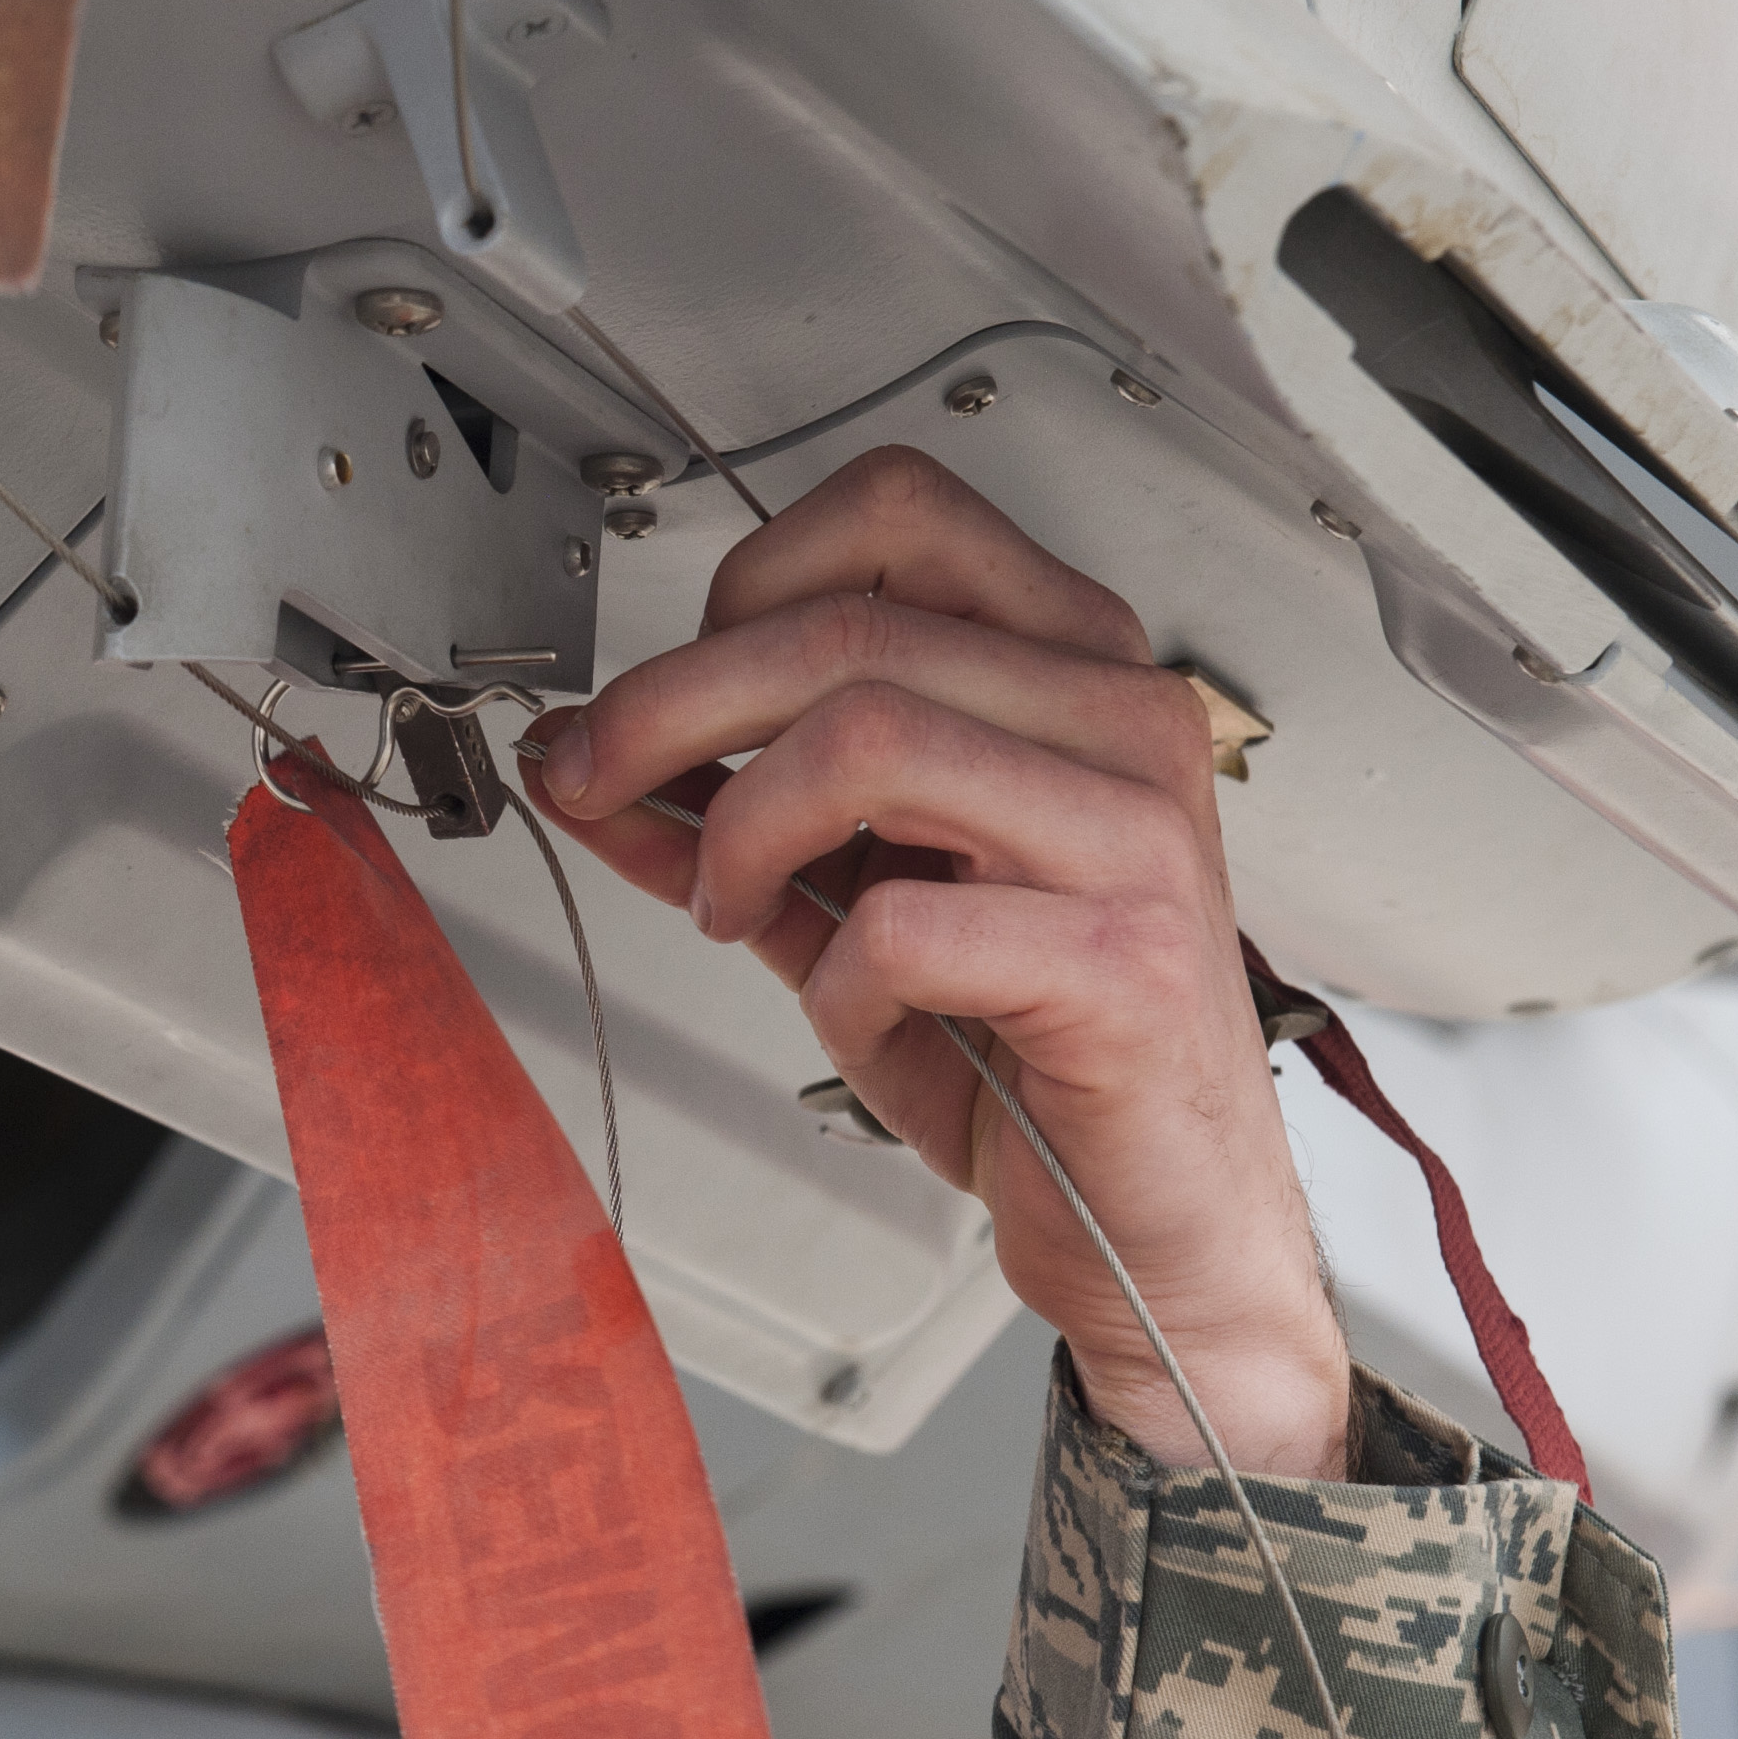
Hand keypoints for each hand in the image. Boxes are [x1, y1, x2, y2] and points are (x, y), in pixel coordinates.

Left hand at [522, 447, 1347, 1477]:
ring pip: (867, 737)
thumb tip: (579, 754)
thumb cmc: (1033, 1049)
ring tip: (732, 908)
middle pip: (844, 632)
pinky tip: (862, 1015)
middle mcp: (1119, 721)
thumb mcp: (850, 900)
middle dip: (669, 708)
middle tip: (599, 781)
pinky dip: (838, 983)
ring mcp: (1136, 834)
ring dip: (742, 830)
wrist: (1157, 1223)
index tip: (661, 690)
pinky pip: (906, 924)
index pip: (896, 515)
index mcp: (1069, 667)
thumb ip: (728, 812)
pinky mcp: (1126, 959)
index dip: (743, 584)